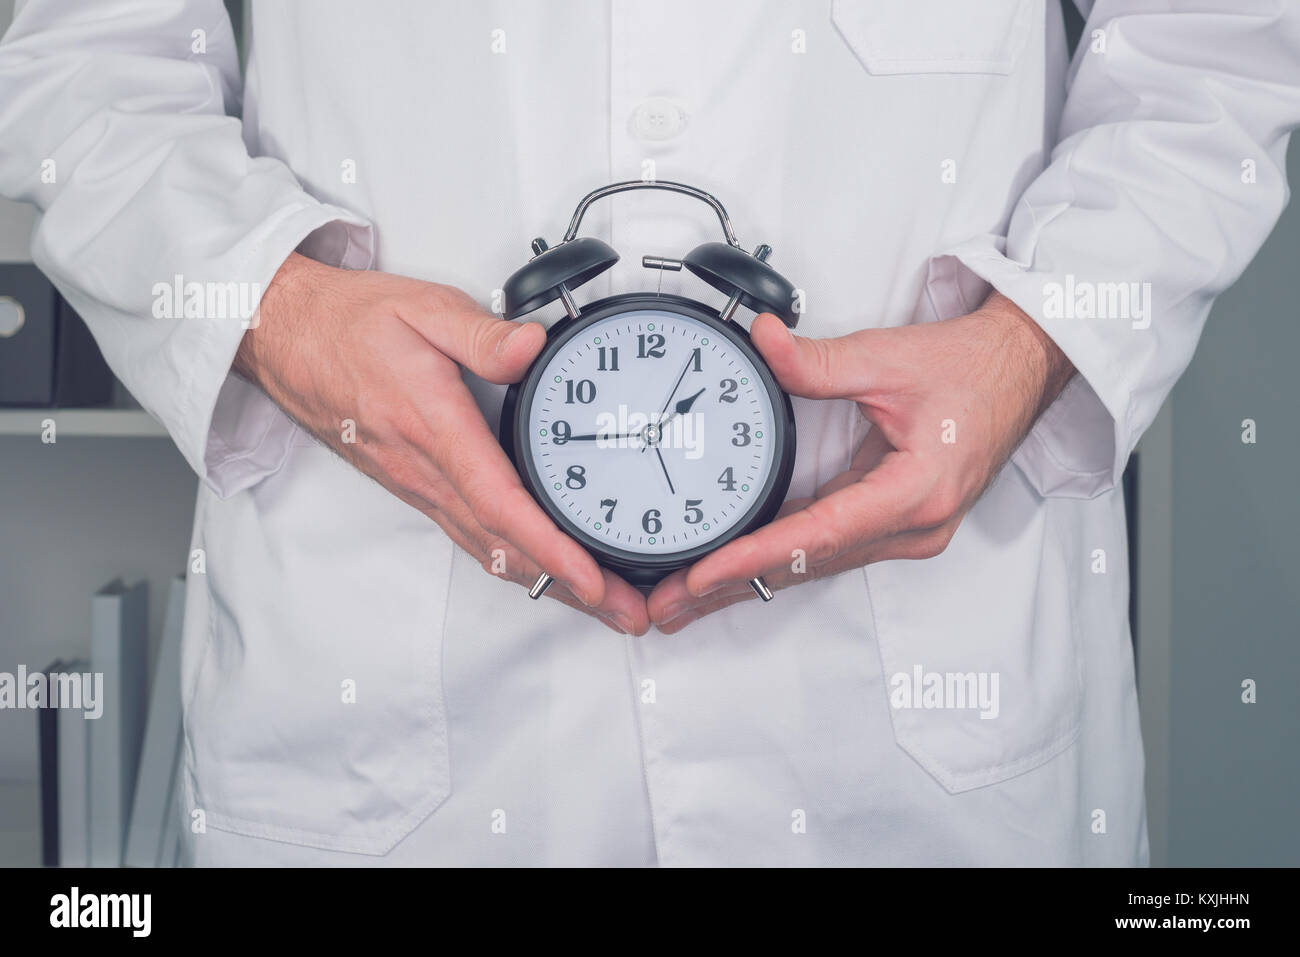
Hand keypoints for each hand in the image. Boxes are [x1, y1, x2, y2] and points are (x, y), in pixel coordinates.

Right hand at [235, 253, 649, 634]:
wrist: (284, 338)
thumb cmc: (349, 324)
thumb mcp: (421, 307)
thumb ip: (482, 333)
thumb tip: (532, 348)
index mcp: (434, 427)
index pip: (500, 502)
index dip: (549, 546)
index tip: (592, 576)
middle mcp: (426, 471)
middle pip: (504, 546)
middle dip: (569, 587)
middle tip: (625, 612)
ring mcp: (418, 485)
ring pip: (488, 550)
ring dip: (546, 583)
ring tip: (601, 603)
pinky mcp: (416, 486)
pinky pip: (470, 536)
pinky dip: (512, 564)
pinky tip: (541, 572)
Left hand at [646, 292, 1074, 632]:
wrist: (1019, 372)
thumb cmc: (971, 371)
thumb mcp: (889, 359)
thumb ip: (819, 361)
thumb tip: (763, 341)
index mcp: (916, 493)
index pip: (816, 536)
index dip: (752, 557)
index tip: (701, 574)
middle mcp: (912, 528)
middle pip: (805, 566)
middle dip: (731, 586)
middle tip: (667, 605)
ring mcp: (904, 533)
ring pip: (811, 566)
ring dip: (747, 581)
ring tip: (683, 600)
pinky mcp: (891, 524)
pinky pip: (823, 550)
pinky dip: (774, 561)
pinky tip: (732, 571)